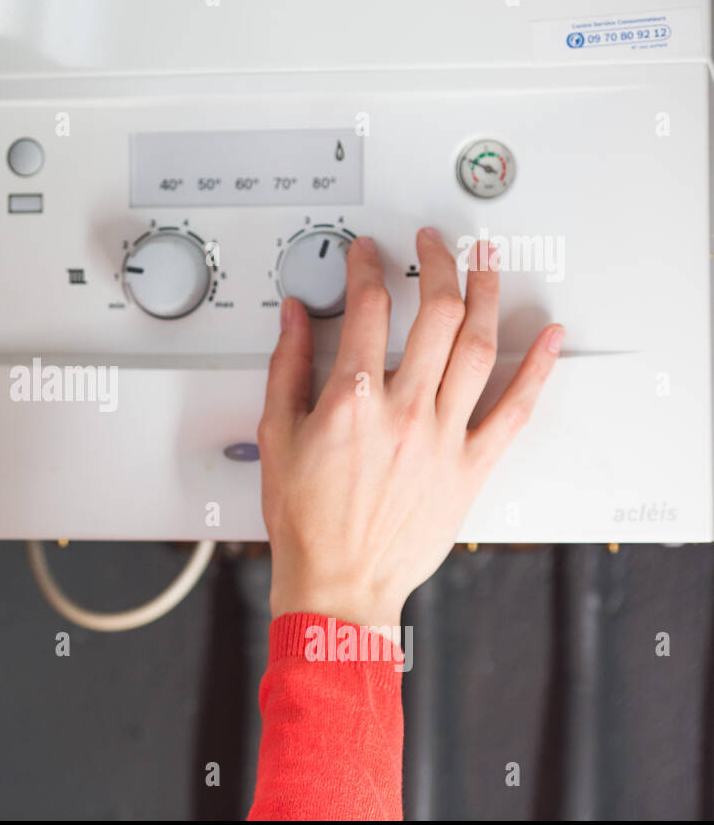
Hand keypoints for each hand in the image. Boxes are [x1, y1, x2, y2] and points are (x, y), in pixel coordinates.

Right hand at [258, 227, 562, 626]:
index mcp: (352, 400)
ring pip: (478, 346)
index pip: (367, 307)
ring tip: (487, 263)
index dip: (368, 267)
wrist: (340, 581)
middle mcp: (403, 411)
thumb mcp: (276, 436)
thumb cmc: (307, 521)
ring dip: (487, 294)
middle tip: (435, 242)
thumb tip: (295, 318)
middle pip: (436, 312)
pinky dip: (536, 370)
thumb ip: (287, 367)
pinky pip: (515, 410)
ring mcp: (442, 437)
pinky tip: (547, 339)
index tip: (367, 255)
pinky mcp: (470, 466)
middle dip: (438, 261)